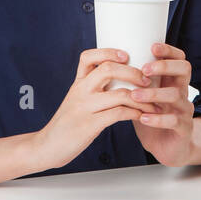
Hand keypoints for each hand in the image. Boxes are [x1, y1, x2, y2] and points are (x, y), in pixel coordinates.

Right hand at [32, 48, 157, 170]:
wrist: (47, 147)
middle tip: (148, 80)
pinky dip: (135, 113)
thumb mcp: (76, 100)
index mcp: (77, 83)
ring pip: (119, 93)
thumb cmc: (67, 124)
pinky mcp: (89, 125)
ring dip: (141, 98)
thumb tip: (119, 78)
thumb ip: (92, 88)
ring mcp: (84, 108)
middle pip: (108, 69)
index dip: (109, 51)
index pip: (88, 57)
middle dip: (133, 72)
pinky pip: (118, 113)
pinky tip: (142, 116)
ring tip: (153, 103)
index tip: (126, 55)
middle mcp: (80, 91)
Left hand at [130, 42, 197, 166]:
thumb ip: (133, 82)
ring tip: (135, 95)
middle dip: (165, 66)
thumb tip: (108, 63)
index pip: (178, 57)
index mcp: (173, 80)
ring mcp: (185, 109)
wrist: (166, 147)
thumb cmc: (151, 117)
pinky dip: (157, 118)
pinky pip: (174, 120)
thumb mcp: (143, 96)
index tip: (152, 46)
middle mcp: (182, 91)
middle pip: (184, 69)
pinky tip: (143, 117)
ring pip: (176, 95)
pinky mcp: (184, 128)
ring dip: (154, 93)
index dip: (168, 50)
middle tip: (144, 69)